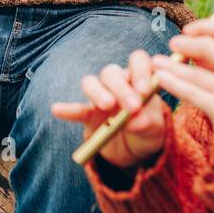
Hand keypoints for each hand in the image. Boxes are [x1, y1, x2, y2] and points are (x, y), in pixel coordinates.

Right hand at [51, 50, 167, 168]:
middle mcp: (117, 83)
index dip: (140, 70)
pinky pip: (76, 109)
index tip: (145, 90)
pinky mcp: (87, 115)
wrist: (134, 151)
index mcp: (138, 79)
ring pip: (92, 82)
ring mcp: (100, 97)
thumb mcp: (156, 129)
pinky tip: (57, 110)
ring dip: (98, 92)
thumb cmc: (148, 132)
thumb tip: (137, 120)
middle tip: (133, 107)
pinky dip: (67, 109)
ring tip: (107, 106)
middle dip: (121, 88)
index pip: (138, 61)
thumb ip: (149, 122)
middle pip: (112, 73)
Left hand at [151, 19, 213, 163]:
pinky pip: (193, 93)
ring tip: (156, 63)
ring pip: (197, 71)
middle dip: (185, 43)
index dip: (204, 26)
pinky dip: (174, 84)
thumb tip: (192, 44)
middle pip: (210, 46)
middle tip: (171, 44)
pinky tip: (161, 80)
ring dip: (172, 65)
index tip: (186, 30)